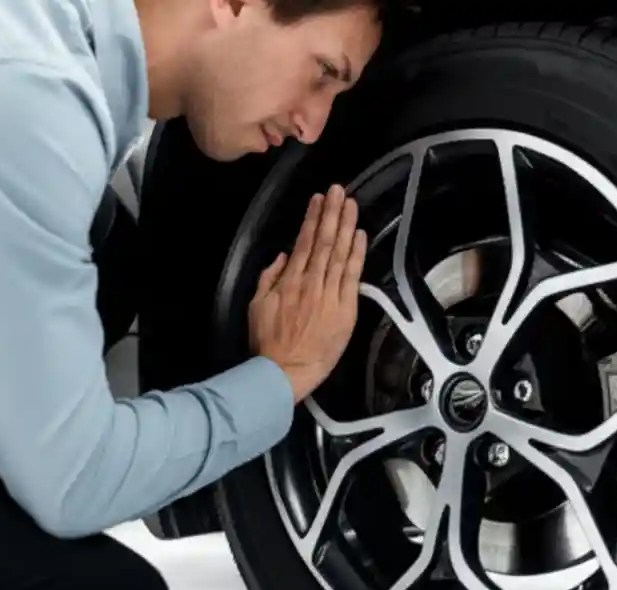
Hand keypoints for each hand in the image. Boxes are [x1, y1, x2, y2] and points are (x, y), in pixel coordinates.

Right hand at [249, 184, 367, 403]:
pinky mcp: (345, 310)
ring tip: (351, 204)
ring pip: (339, 254)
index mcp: (289, 281)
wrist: (285, 372)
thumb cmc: (269, 342)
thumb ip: (268, 278)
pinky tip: (360, 235)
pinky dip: (357, 254)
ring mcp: (329, 295)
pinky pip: (352, 276)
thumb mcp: (256, 306)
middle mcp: (311, 283)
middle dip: (332, 213)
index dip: (312, 218)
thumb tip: (282, 255)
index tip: (318, 199)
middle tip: (339, 190)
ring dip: (346, 226)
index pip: (303, 242)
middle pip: (324, 241)